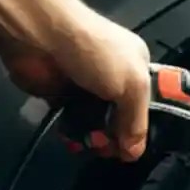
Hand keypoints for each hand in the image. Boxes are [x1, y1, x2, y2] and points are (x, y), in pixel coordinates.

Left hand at [0, 10, 151, 160]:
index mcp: (137, 66)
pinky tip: (74, 142)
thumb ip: (136, 122)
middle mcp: (113, 76)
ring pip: (96, 122)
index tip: (138, 149)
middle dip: (118, 137)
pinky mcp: (60, 95)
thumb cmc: (95, 53)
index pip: (148, 104)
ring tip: (92, 147)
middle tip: (112, 152)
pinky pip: (71, 122)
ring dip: (94, 138)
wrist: (41, 36)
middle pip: (122, 116)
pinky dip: (72, 134)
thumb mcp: (132, 85)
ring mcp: (85, 86)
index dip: (146, 127)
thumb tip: (133, 153)